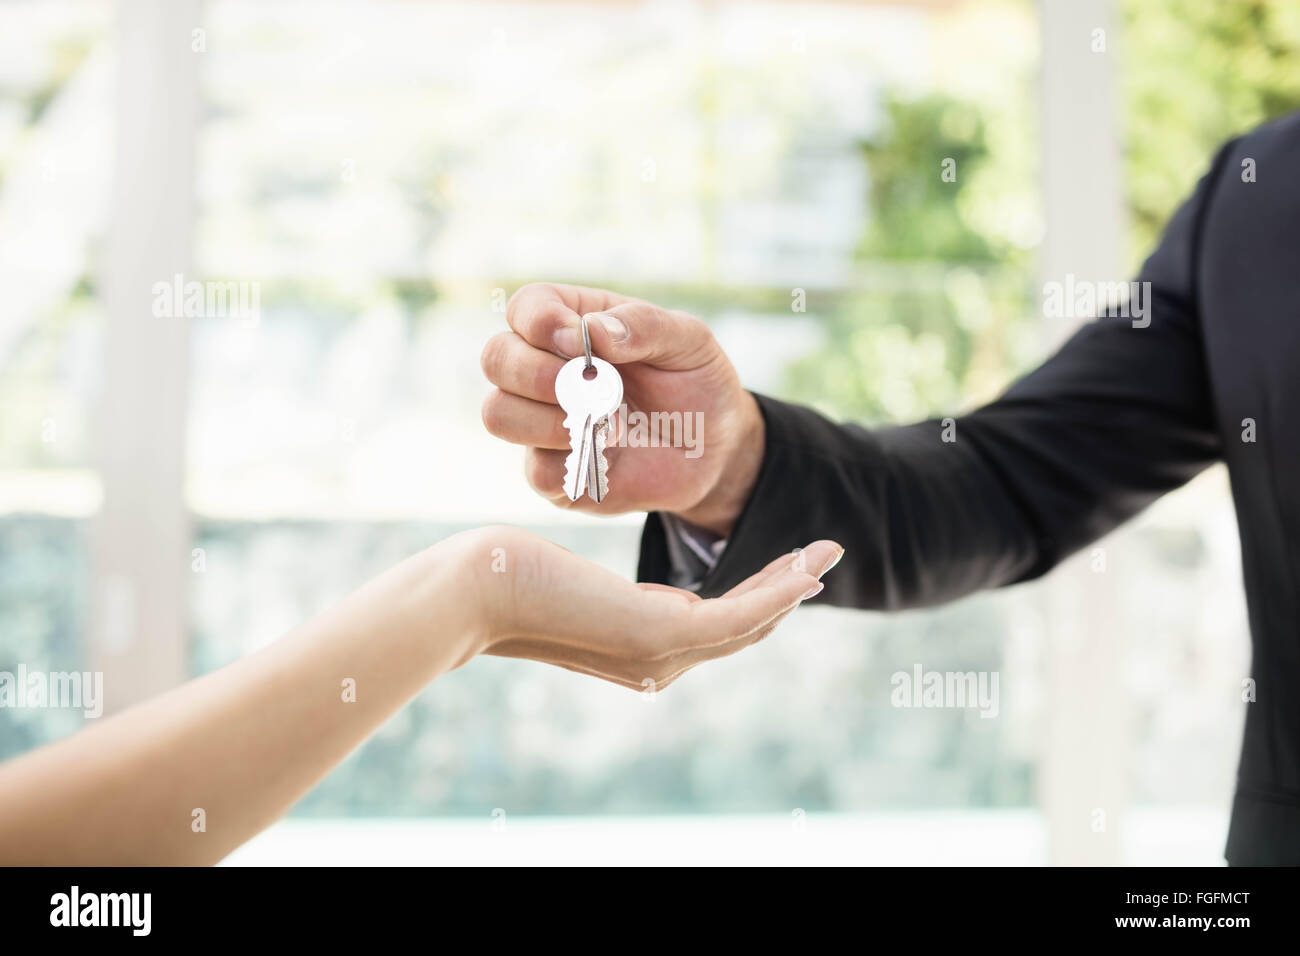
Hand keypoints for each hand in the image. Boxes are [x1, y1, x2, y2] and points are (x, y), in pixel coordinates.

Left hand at [450, 526, 842, 690]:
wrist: (476, 593)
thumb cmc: (510, 580)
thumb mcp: (574, 584)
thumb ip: (610, 599)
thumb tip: (621, 594)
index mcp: (642, 655)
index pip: (715, 631)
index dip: (758, 599)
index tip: (786, 567)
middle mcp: (658, 666)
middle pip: (742, 631)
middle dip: (784, 592)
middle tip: (820, 560)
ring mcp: (661, 655)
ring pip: (749, 624)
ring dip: (792, 588)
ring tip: (825, 555)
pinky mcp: (659, 633)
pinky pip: (738, 616)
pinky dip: (778, 592)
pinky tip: (805, 570)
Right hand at [480, 283, 763, 535]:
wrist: (716, 449)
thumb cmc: (694, 381)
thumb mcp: (687, 341)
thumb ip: (644, 325)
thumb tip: (592, 333)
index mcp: (571, 323)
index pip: (524, 308)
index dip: (538, 322)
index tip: (580, 342)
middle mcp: (545, 368)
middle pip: (496, 358)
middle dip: (534, 373)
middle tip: (587, 389)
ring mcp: (542, 420)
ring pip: (498, 414)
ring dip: (548, 420)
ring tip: (609, 425)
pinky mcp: (553, 471)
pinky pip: (535, 470)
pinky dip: (572, 462)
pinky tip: (610, 454)